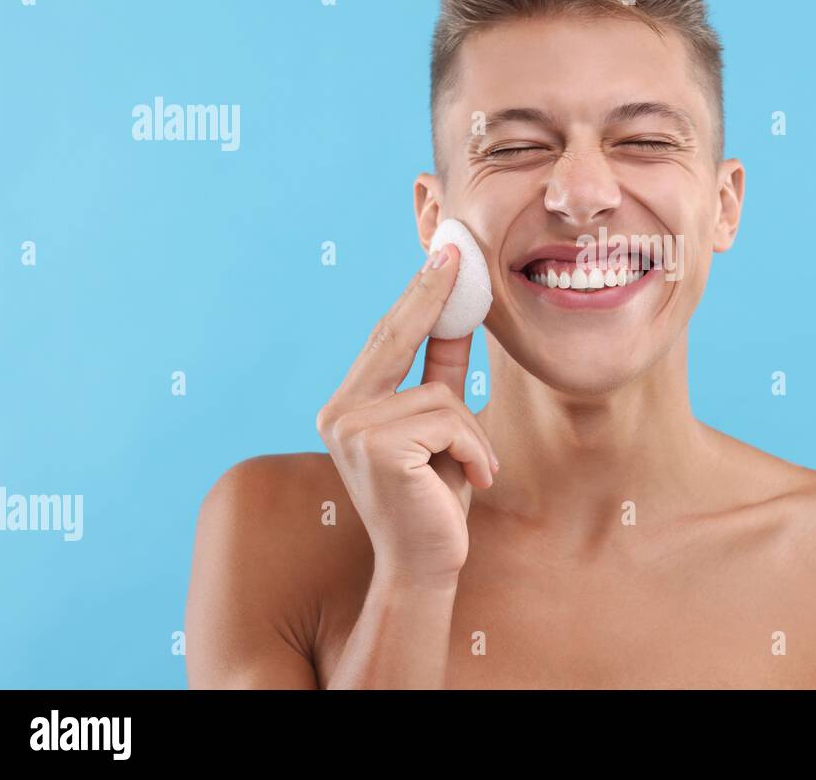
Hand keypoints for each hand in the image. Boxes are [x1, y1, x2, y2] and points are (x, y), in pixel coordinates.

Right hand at [315, 244, 496, 583]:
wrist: (425, 566)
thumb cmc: (434, 498)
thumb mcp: (442, 428)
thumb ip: (443, 373)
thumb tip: (460, 316)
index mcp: (349, 404)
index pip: (387, 338)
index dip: (418, 294)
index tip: (445, 253)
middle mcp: (340, 411)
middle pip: (398, 337)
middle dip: (435, 295)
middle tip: (460, 250)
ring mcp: (353, 428)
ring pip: (443, 393)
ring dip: (473, 433)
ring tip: (471, 470)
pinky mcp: (379, 447)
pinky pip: (451, 419)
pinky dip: (475, 450)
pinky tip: (470, 481)